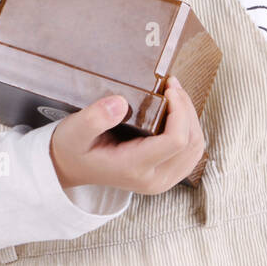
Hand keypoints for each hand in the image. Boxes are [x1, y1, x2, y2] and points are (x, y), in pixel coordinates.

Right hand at [49, 75, 204, 195]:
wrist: (70, 168)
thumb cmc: (73, 148)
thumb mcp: (74, 130)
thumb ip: (94, 118)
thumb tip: (120, 102)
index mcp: (134, 168)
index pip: (176, 141)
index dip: (180, 111)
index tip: (168, 88)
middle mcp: (153, 180)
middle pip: (192, 143)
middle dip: (187, 110)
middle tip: (172, 85)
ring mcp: (161, 180)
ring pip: (196, 148)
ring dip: (190, 118)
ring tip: (175, 94)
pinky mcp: (165, 175)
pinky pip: (190, 152)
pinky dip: (189, 128)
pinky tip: (175, 111)